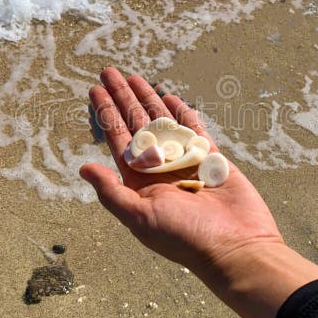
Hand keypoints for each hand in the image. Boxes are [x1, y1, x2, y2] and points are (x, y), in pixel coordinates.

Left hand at [79, 67, 283, 274]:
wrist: (235, 247)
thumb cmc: (184, 237)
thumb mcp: (140, 217)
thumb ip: (111, 192)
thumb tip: (82, 167)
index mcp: (139, 182)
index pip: (117, 139)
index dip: (105, 114)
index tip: (93, 90)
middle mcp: (159, 169)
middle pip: (136, 124)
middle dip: (122, 98)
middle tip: (109, 71)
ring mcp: (185, 162)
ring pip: (162, 122)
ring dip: (148, 99)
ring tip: (135, 76)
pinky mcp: (211, 159)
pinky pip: (193, 129)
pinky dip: (183, 113)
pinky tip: (170, 97)